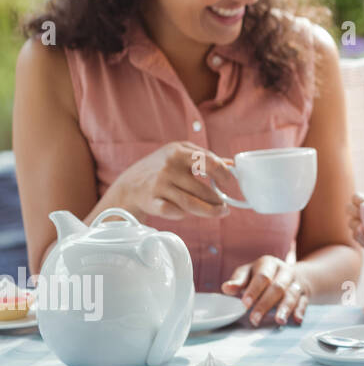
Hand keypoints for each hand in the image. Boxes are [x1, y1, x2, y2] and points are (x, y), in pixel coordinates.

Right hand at [107, 141, 242, 220]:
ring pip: (191, 204)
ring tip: (219, 212)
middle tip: (225, 206)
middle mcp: (169, 167)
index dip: (224, 175)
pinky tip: (186, 212)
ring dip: (209, 211)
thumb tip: (233, 164)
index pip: (209, 162)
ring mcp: (159, 185)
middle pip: (202, 188)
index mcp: (179, 152)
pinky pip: (175, 212)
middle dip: (218, 200)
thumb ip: (205, 157)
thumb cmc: (160, 167)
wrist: (128, 184)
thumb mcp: (180, 153)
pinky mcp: (151, 201)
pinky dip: (183, 214)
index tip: (229, 183)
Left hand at [222, 255, 309, 325]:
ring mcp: (296, 282)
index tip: (245, 304)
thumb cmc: (264, 274)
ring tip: (279, 321)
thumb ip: (238, 281)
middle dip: (266, 304)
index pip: (262, 277)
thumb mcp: (249, 273)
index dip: (253, 291)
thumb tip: (226, 288)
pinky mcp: (304, 293)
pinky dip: (300, 311)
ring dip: (285, 308)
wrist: (289, 273)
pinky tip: (297, 319)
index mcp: (269, 263)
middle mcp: (285, 271)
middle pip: (277, 287)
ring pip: (292, 294)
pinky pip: (304, 301)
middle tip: (255, 319)